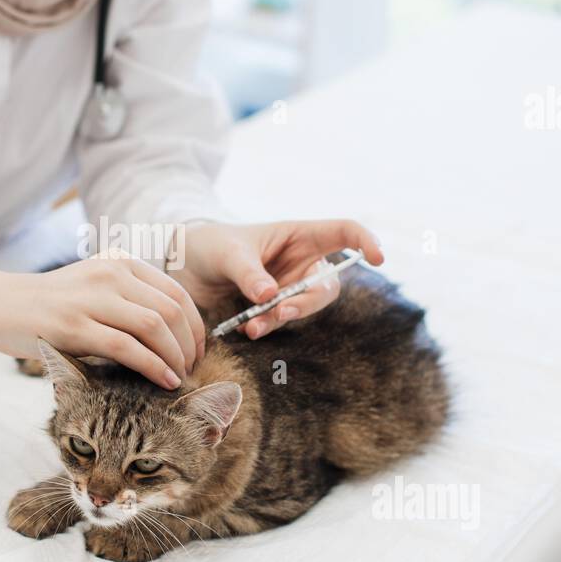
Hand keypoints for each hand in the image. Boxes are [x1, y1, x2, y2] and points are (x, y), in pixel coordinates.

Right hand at [0, 255, 203, 389]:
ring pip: (155, 326)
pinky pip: (128, 347)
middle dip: (190, 345)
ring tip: (178, 379)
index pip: (176, 293)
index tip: (197, 352)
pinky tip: (163, 382)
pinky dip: (153, 367)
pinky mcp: (74, 325)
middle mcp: (110, 274)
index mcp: (120, 263)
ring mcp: (91, 298)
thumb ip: (129, 301)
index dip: (195, 326)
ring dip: (175, 358)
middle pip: (172, 310)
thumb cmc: (51, 306)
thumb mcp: (94, 289)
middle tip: (191, 370)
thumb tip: (175, 335)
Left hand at [173, 219, 383, 338]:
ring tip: (254, 327)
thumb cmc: (210, 245)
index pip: (343, 232)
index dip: (365, 242)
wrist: (182, 267)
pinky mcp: (271, 308)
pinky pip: (280, 321)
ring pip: (303, 307)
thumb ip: (249, 273)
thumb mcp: (228, 254)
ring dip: (283, 319)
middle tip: (283, 312)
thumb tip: (271, 297)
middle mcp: (299, 262)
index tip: (378, 258)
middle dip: (308, 301)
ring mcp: (287, 286)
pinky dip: (267, 327)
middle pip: (326, 283)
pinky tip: (247, 329)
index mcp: (298, 235)